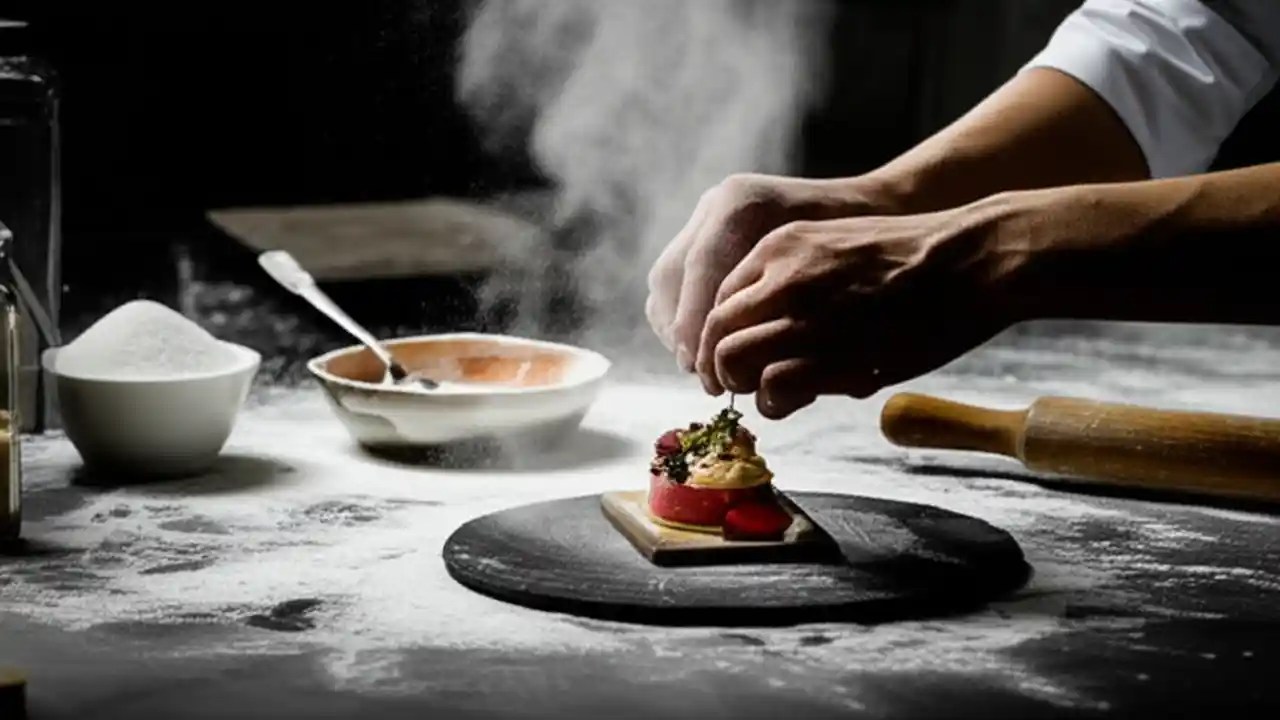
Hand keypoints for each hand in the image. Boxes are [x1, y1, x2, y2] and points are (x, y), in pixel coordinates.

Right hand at [645, 173, 898, 369]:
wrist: (872, 210)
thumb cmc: (862, 251)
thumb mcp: (833, 280)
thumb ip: (791, 315)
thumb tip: (758, 373)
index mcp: (744, 205)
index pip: (701, 266)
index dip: (694, 321)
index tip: (700, 365)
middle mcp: (717, 204)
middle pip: (672, 272)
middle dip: (679, 328)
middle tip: (698, 371)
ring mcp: (707, 217)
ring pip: (667, 278)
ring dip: (675, 326)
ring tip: (698, 365)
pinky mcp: (707, 236)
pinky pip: (677, 279)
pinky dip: (682, 316)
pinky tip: (705, 345)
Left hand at [697, 192, 1041, 418]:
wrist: (970, 257)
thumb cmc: (917, 256)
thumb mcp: (837, 245)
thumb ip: (795, 279)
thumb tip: (769, 328)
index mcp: (780, 246)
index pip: (719, 298)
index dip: (721, 335)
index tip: (731, 356)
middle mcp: (779, 276)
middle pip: (715, 332)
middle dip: (720, 365)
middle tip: (737, 385)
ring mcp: (801, 314)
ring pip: (732, 360)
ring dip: (743, 385)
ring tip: (769, 395)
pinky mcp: (828, 352)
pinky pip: (772, 385)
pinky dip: (774, 401)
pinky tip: (792, 401)